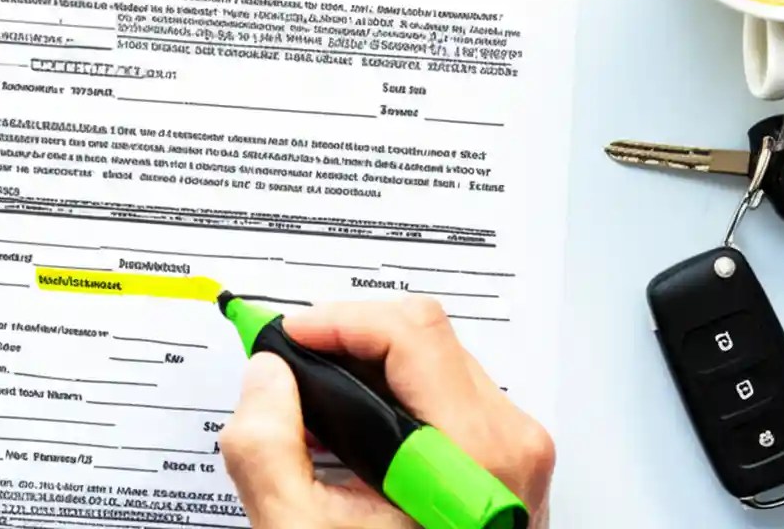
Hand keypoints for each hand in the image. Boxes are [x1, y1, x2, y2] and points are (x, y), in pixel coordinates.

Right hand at [219, 296, 554, 528]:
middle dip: (349, 342)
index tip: (289, 337)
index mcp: (473, 453)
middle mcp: (511, 443)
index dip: (336, 320)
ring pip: (438, 361)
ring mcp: (517, 453)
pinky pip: (452, 396)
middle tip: (294, 368)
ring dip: (372, 370)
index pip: (411, 331)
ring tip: (321, 409)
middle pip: (425, 336)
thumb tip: (266, 378)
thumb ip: (266, 446)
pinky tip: (358, 434)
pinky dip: (398, 399)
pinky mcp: (510, 463)